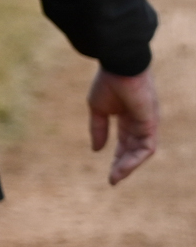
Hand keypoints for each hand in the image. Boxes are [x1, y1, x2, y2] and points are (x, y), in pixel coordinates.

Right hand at [88, 69, 157, 184]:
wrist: (119, 67)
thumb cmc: (108, 83)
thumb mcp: (98, 109)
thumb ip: (99, 129)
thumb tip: (96, 150)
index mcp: (128, 116)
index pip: (125, 141)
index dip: (117, 156)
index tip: (108, 172)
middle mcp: (140, 122)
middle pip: (133, 149)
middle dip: (123, 165)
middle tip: (112, 179)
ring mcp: (148, 123)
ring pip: (141, 151)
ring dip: (128, 166)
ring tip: (115, 177)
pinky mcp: (151, 124)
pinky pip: (146, 148)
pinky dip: (135, 159)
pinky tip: (122, 167)